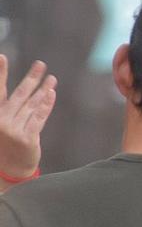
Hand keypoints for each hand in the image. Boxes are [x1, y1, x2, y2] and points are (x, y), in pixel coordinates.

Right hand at [0, 56, 55, 183]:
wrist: (9, 170)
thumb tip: (28, 88)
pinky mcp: (27, 138)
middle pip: (19, 94)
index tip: (2, 57)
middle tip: (41, 64)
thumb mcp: (4, 123)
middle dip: (31, 78)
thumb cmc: (6, 144)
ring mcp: (14, 129)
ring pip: (32, 104)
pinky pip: (39, 117)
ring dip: (43, 89)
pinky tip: (51, 93)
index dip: (0, 74)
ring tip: (52, 78)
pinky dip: (46, 104)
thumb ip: (11, 106)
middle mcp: (1, 120)